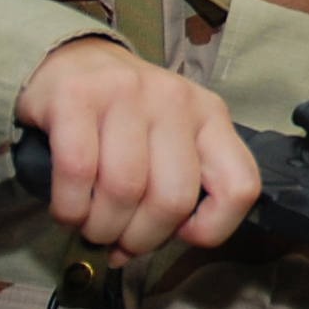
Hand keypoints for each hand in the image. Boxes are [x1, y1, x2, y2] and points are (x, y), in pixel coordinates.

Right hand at [14, 38, 258, 258]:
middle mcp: (175, 100)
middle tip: (120, 241)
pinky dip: (70, 208)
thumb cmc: (124, 115)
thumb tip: (151, 248)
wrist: (71, 59)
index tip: (181, 235)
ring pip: (124, 190)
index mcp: (211, 115)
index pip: (240, 186)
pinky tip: (68, 210)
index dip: (213, 228)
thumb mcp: (172, 138)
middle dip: (142, 238)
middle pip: (173, 198)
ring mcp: (127, 92)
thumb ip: (180, 184)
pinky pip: (78, 172)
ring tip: (91, 226)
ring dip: (102, 226)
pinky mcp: (77, 95)